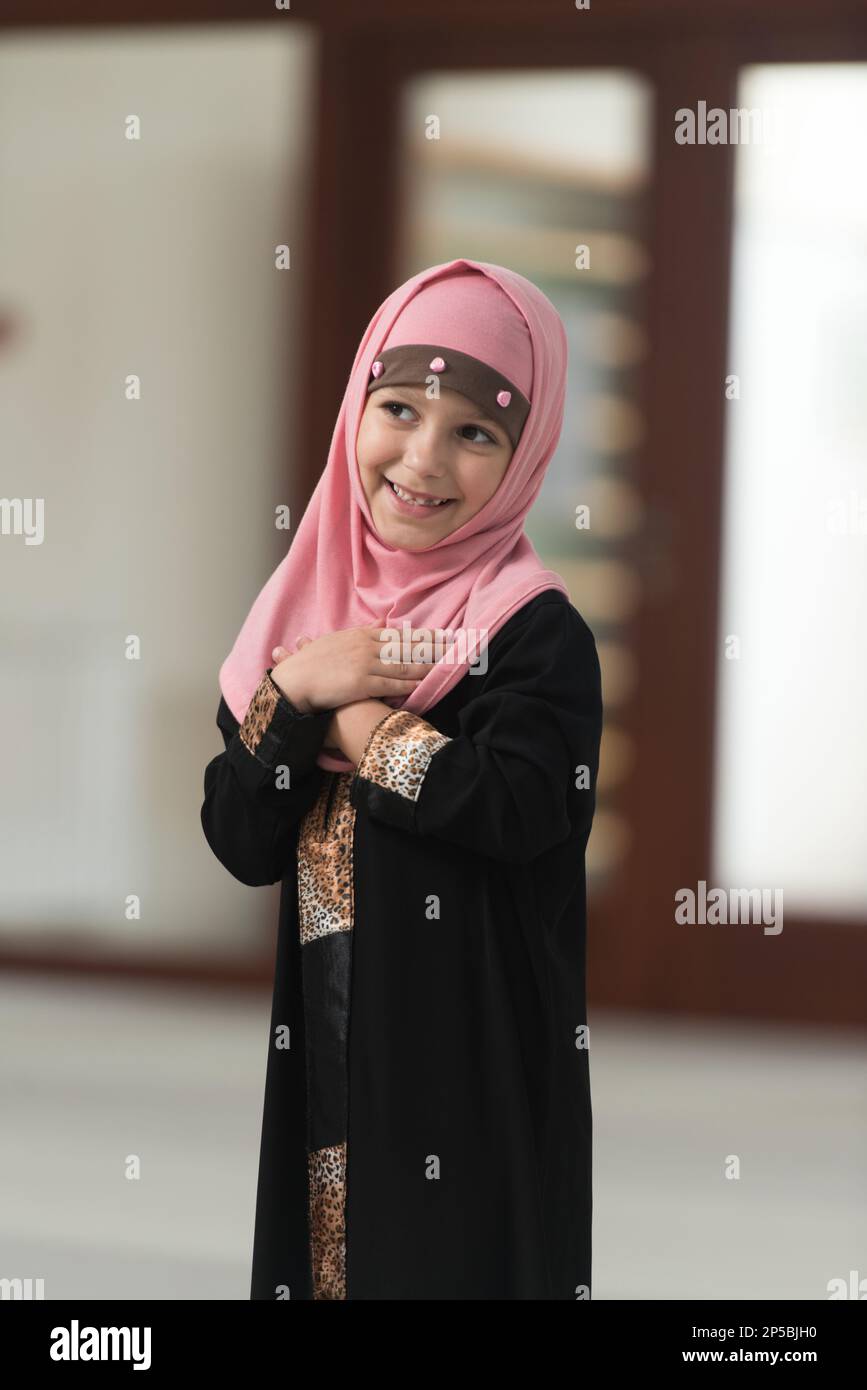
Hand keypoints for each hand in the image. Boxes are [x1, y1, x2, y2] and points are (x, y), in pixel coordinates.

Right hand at [269, 626, 435, 713]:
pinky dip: (409, 684)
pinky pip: (391, 683)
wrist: (295, 679)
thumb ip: (363, 632)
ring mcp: (365, 665)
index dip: (422, 635)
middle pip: (406, 646)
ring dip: (427, 664)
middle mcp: (366, 647)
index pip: (398, 635)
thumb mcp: (338, 639)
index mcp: (361, 635)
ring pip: (403, 664)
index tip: (441, 634)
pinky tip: (424, 684)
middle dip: (432, 646)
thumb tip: (382, 622)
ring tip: (447, 663)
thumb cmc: (312, 662)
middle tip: (455, 645)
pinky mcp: (361, 683)